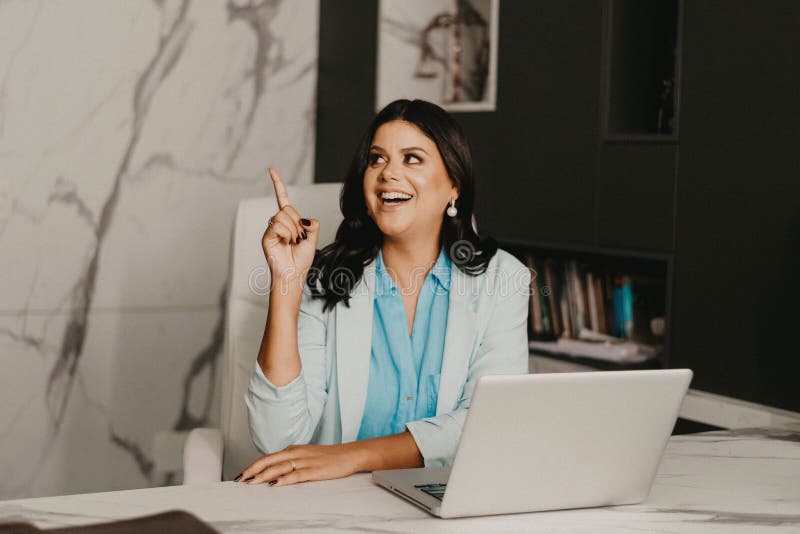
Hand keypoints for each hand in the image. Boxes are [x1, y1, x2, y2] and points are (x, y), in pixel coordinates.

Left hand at [237, 443, 363, 486]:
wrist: (350, 454)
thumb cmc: (329, 457)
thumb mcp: (307, 456)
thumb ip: (292, 461)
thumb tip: (275, 472)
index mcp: (294, 449)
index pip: (268, 457)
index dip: (253, 465)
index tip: (242, 474)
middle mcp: (297, 453)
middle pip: (269, 460)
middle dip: (253, 470)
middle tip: (240, 480)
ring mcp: (305, 461)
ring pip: (280, 467)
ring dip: (264, 475)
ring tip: (251, 483)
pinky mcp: (314, 470)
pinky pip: (296, 475)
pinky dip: (284, 479)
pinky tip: (275, 484)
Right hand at [261, 168, 319, 284]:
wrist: (294, 273)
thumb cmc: (302, 258)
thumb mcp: (313, 237)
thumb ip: (311, 223)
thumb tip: (303, 219)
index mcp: (289, 221)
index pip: (282, 198)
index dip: (278, 184)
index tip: (272, 170)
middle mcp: (278, 223)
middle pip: (288, 208)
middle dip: (298, 222)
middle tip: (299, 238)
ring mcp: (271, 229)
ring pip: (283, 215)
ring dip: (293, 229)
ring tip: (293, 242)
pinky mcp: (266, 236)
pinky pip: (277, 225)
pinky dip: (286, 233)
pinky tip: (286, 243)